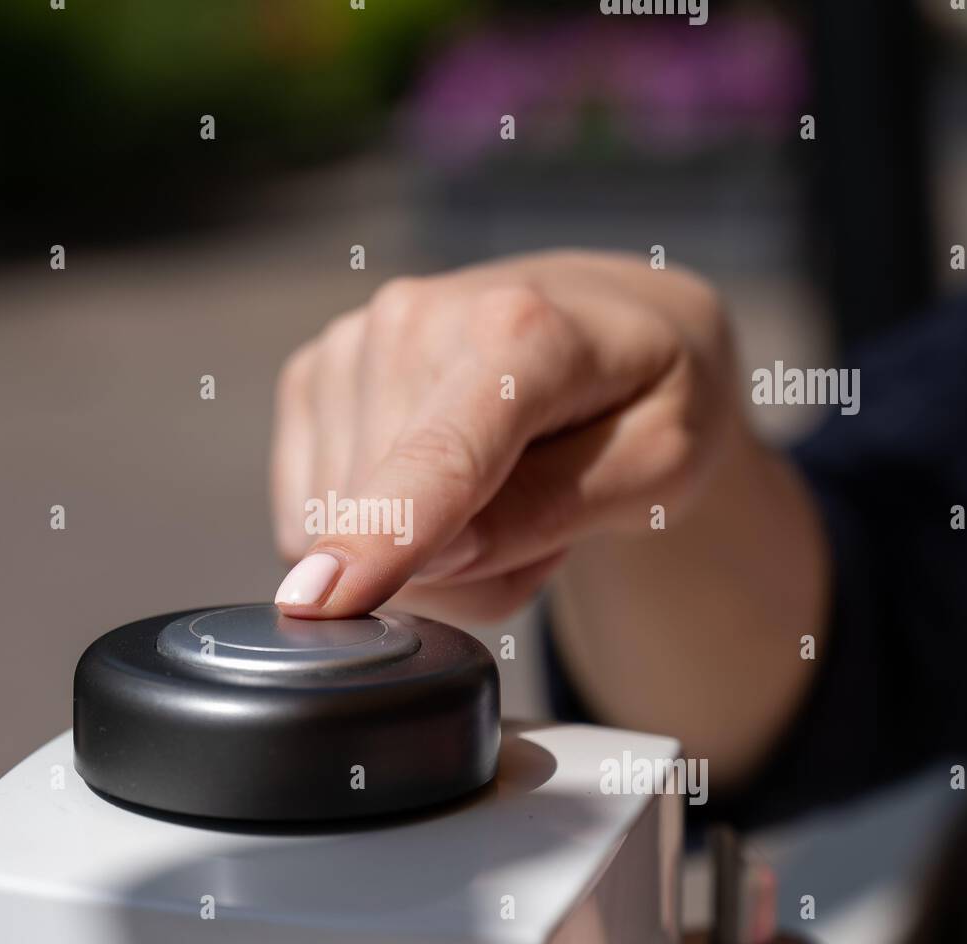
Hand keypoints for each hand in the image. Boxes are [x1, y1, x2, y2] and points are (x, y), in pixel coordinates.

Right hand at [270, 250, 742, 620]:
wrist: (608, 319)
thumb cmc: (649, 395)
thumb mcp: (659, 467)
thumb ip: (549, 510)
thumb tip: (434, 557)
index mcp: (521, 330)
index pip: (442, 457)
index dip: (381, 534)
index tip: (316, 602)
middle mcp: (413, 320)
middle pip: (390, 521)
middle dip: (458, 568)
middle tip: (540, 523)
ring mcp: (349, 342)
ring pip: (337, 528)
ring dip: (418, 553)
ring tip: (494, 490)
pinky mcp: (310, 374)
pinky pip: (308, 516)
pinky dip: (371, 530)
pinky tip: (435, 483)